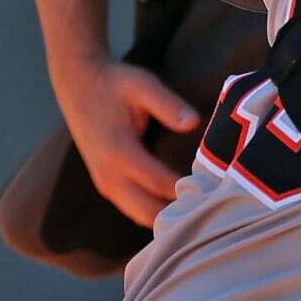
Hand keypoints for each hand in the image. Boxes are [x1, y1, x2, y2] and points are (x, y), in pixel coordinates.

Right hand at [53, 51, 201, 228]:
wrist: (77, 84)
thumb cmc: (115, 83)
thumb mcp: (142, 84)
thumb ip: (168, 105)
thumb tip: (194, 123)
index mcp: (119, 153)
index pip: (163, 185)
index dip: (194, 192)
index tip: (223, 191)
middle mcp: (108, 175)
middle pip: (152, 213)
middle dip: (183, 212)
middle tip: (217, 204)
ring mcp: (104, 184)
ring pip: (143, 217)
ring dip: (171, 216)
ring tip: (203, 205)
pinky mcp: (105, 185)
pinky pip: (135, 210)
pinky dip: (157, 213)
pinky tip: (182, 202)